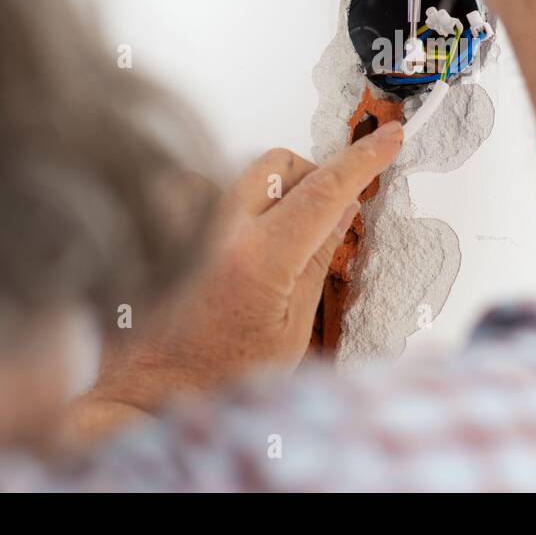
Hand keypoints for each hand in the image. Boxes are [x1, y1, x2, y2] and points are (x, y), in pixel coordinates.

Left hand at [62, 121, 403, 441]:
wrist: (146, 396)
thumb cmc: (216, 379)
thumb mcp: (291, 329)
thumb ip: (317, 259)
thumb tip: (343, 208)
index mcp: (257, 260)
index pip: (323, 190)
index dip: (363, 159)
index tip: (389, 138)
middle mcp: (215, 231)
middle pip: (280, 164)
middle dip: (313, 178)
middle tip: (327, 219)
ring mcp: (184, 227)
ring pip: (248, 177)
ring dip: (276, 197)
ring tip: (277, 251)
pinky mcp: (165, 229)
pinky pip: (214, 197)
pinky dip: (240, 213)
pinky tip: (239, 257)